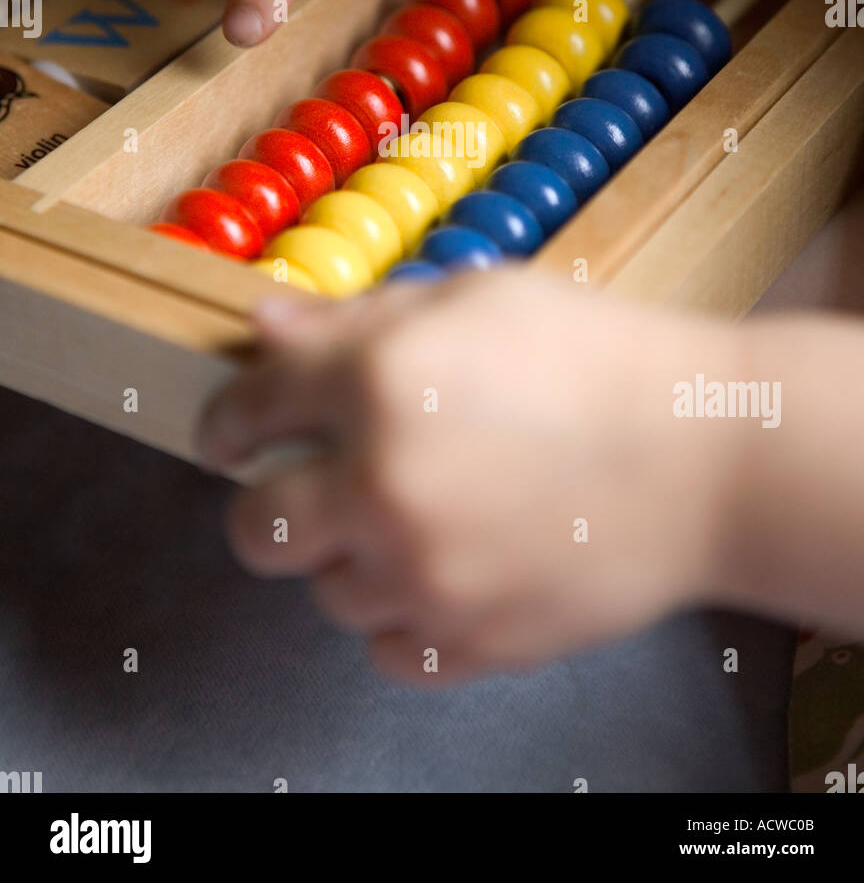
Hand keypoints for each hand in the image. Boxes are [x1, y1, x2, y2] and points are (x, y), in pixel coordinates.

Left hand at [198, 271, 737, 682]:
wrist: (710, 456)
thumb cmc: (599, 357)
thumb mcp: (476, 298)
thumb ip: (358, 318)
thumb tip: (265, 330)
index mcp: (378, 382)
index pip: (248, 412)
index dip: (228, 421)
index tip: (229, 435)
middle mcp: (383, 485)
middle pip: (254, 530)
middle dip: (269, 505)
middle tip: (309, 489)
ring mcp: (424, 575)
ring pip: (326, 591)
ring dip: (354, 556)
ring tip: (420, 518)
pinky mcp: (469, 643)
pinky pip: (390, 646)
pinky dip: (408, 613)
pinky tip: (454, 567)